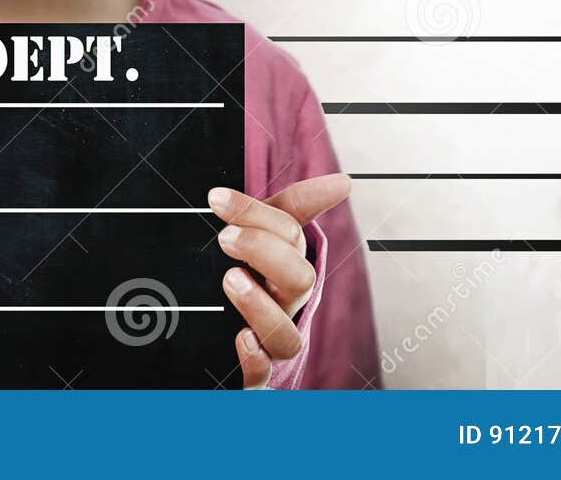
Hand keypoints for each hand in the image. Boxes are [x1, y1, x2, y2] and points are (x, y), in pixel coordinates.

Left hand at [208, 172, 351, 388]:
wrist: (218, 352)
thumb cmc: (251, 286)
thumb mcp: (257, 242)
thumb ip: (285, 211)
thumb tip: (344, 182)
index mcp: (285, 267)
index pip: (288, 233)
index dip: (257, 213)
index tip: (216, 199)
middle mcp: (285, 306)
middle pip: (299, 278)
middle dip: (265, 252)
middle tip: (225, 238)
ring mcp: (271, 343)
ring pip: (287, 336)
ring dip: (261, 307)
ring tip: (231, 280)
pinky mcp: (253, 377)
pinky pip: (262, 378)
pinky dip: (256, 360)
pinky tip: (241, 340)